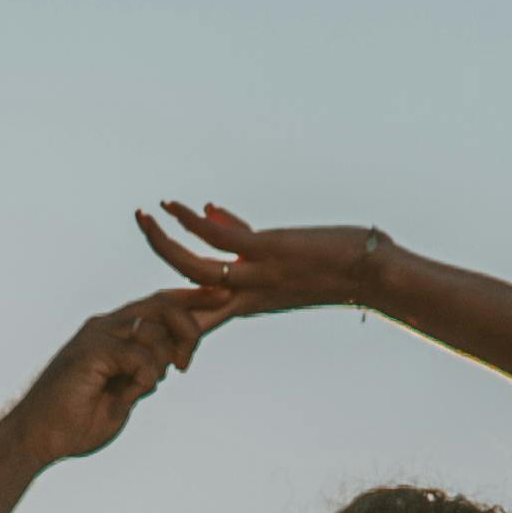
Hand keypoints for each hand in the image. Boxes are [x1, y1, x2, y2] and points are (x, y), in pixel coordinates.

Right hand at [10, 290, 200, 463]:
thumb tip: (167, 364)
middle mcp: (106, 325)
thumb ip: (144, 374)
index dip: (192, 299)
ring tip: (142, 388)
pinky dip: (145, 377)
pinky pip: (139, 355)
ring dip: (161, 362)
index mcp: (114, 333)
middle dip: (188, 326)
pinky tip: (130, 394)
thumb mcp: (123, 394)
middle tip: (186, 362)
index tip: (223, 298)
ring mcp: (97, 334)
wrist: (39, 438)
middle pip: (163, 303)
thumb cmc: (77, 421)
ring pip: (154, 329)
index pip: (159, 304)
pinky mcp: (92, 350)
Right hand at [131, 199, 388, 320]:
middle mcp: (246, 294)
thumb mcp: (285, 256)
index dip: (170, 301)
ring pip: (191, 265)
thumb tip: (216, 215)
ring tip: (142, 215)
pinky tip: (176, 205)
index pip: (199, 307)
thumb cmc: (338, 266)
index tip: (145, 286)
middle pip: (184, 289)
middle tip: (139, 229)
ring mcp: (254, 276)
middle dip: (158, 262)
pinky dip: (192, 221)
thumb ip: (247, 238)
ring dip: (162, 239)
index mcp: (249, 301)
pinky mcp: (267, 253)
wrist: (372, 276)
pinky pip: (217, 240)